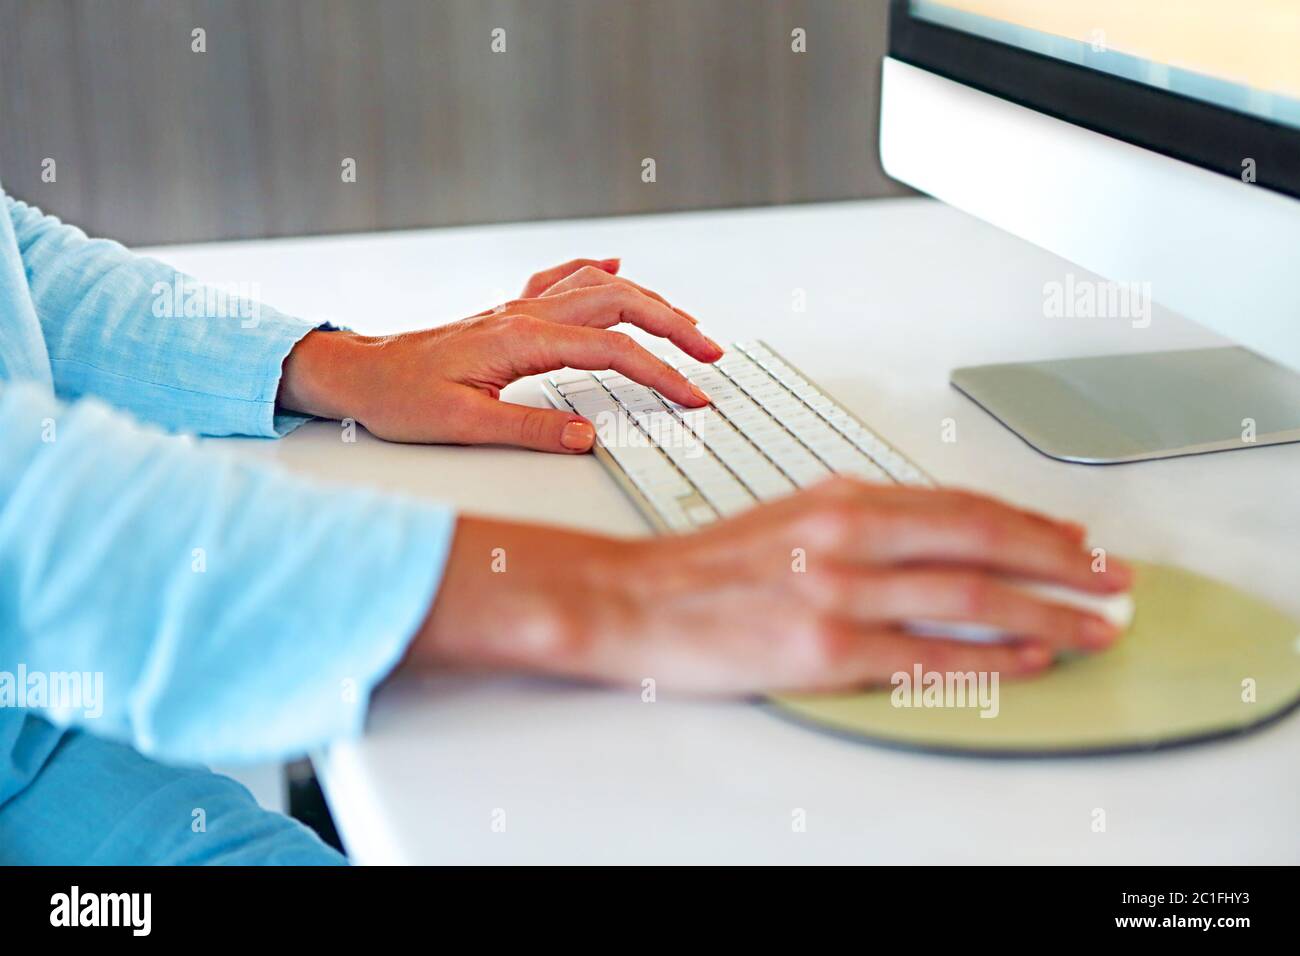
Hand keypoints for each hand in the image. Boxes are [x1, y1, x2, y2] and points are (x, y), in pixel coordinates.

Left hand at [278, 258, 721, 451]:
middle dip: (673, 326)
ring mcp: (519, 308)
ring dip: (648, 300)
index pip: (612, 351)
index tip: (694, 395)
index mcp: (521, 340)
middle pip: (620, 303)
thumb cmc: (401, 399)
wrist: (360, 375)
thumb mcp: (461, 426)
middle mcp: (525, 315)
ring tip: (685, 325)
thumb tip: (587, 438)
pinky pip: (563, 278)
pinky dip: (597, 271)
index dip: (661, 373)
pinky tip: (616, 266)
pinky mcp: (510, 313)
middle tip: (710, 355)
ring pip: (599, 287)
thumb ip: (528, 431)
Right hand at [410, 478, 1133, 693]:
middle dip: (1062, 562)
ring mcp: (838, 591)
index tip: (1076, 540)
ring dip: (1046, 613)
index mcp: (843, 496)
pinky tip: (1027, 660)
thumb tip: (942, 537)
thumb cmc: (711, 564)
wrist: (635, 599)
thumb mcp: (794, 516)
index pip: (962, 504)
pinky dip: (988, 658)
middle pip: (984, 540)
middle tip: (1113, 580)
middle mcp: (848, 533)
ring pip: (970, 595)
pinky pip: (928, 654)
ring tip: (1092, 627)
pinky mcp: (824, 648)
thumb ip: (867, 522)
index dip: (1033, 523)